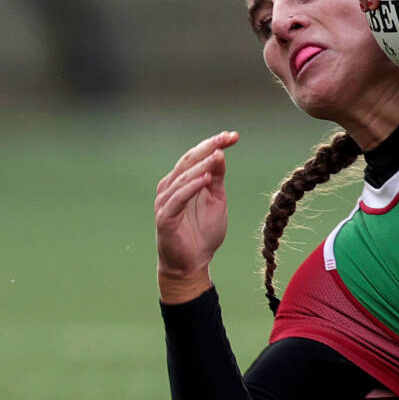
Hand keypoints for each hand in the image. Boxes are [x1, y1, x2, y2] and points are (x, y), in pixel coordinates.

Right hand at [155, 131, 238, 301]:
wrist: (193, 263)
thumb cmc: (203, 232)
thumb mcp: (216, 200)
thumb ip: (216, 179)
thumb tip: (220, 153)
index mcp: (182, 182)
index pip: (196, 157)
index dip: (213, 144)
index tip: (234, 136)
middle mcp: (170, 188)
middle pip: (188, 161)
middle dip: (208, 148)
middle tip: (226, 138)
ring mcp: (165, 202)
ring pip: (182, 178)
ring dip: (201, 165)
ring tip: (218, 155)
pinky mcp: (164, 217)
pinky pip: (177, 198)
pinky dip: (191, 187)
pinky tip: (206, 178)